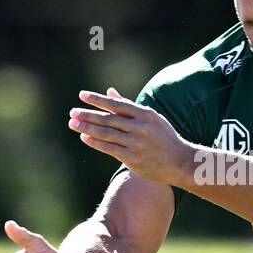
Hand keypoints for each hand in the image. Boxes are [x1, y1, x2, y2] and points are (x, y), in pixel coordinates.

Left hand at [68, 87, 192, 185]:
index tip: (82, 95)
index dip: (98, 99)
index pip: (116, 104)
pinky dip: (95, 142)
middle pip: (108, 119)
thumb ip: (128, 106)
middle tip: (72, 112)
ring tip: (73, 124)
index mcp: (145, 114)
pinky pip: (109, 148)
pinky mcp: (132, 158)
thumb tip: (109, 91)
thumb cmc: (163, 137)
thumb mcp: (150, 118)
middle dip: (88, 115)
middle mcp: (140, 127)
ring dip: (87, 128)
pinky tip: (84, 137)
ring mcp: (136, 143)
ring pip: (106, 134)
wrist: (179, 161)